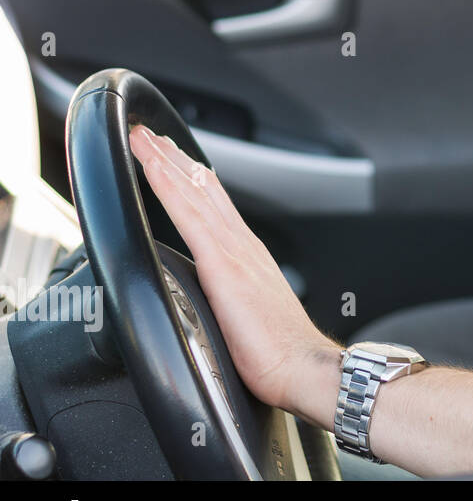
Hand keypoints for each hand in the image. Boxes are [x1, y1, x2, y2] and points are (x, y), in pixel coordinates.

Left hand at [128, 124, 337, 414]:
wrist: (303, 366)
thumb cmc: (280, 354)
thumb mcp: (248, 318)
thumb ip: (231, 300)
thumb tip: (213, 301)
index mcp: (247, 256)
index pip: (213, 207)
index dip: (189, 178)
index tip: (168, 158)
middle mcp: (243, 244)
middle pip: (203, 190)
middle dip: (174, 159)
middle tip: (149, 134)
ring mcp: (234, 251)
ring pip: (194, 193)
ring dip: (166, 162)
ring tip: (143, 139)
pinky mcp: (223, 265)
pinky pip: (189, 215)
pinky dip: (170, 187)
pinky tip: (155, 169)